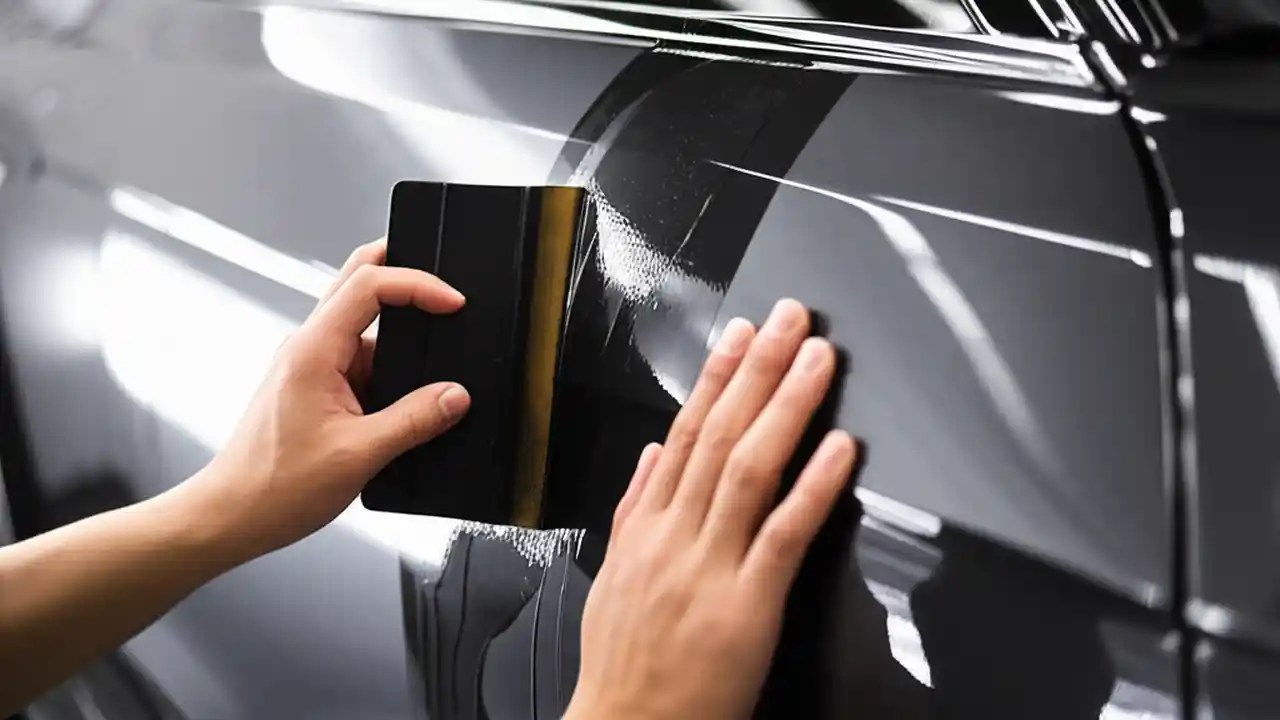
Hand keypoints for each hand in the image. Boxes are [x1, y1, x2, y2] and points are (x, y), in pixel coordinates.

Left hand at [188, 240, 471, 558]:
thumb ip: (415, 421)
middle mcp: (308, 348)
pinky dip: (388, 370)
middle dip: (403, 278)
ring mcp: (310, 365)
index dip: (417, 283)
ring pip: (362, 324)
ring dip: (398, 337)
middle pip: (358, 282)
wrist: (232, 515)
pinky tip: (404, 400)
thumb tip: (455, 396)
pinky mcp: (315, 386)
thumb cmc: (273, 488)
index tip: (452, 302)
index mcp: (312, 350)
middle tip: (444, 290)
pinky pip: (360, 360)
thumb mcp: (359, 455)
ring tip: (427, 371)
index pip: (369, 284)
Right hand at [566, 299, 855, 719]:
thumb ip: (635, 507)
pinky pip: (784, 534)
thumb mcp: (615, 574)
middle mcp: (676, 534)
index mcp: (647, 526)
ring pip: (750, 469)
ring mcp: (710, 567)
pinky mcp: (746, 605)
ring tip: (817, 359)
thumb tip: (653, 454)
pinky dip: (813, 487)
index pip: (685, 433)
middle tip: (790, 319)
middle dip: (757, 369)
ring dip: (787, 407)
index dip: (716, 377)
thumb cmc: (625, 662)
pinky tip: (840, 449)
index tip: (742, 333)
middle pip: (719, 434)